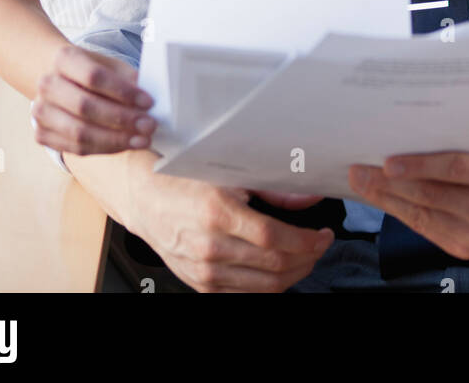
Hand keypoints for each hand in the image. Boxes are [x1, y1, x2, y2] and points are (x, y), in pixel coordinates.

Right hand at [32, 45, 156, 154]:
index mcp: (64, 58)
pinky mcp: (42, 134)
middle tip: (149, 125)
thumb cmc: (93, 73)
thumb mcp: (111, 67)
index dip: (122, 91)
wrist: (62, 80)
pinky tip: (126, 144)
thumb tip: (150, 99)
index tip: (148, 101)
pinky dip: (105, 149)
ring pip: (79, 133)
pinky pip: (76, 148)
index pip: (94, 76)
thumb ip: (129, 81)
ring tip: (142, 139)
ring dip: (115, 139)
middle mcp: (47, 84)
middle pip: (85, 106)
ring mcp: (40, 111)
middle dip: (121, 119)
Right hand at [128, 174, 333, 292]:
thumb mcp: (228, 173)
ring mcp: (205, 271)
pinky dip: (269, 287)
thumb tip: (308, 196)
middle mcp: (210, 246)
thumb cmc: (184, 180)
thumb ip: (272, 188)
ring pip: (264, 286)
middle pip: (274, 266)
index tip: (323, 236)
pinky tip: (279, 271)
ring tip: (305, 258)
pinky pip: (246, 294)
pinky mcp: (201, 285)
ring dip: (294, 275)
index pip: (275, 239)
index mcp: (218, 212)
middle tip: (319, 246)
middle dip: (307, 258)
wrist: (145, 199)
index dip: (307, 241)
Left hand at [347, 139, 468, 259]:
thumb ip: (454, 136)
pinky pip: (426, 229)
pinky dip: (399, 213)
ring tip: (361, 182)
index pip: (455, 168)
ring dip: (387, 199)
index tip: (385, 161)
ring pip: (424, 215)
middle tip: (358, 169)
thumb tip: (400, 126)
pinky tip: (381, 198)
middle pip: (433, 195)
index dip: (419, 166)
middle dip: (389, 184)